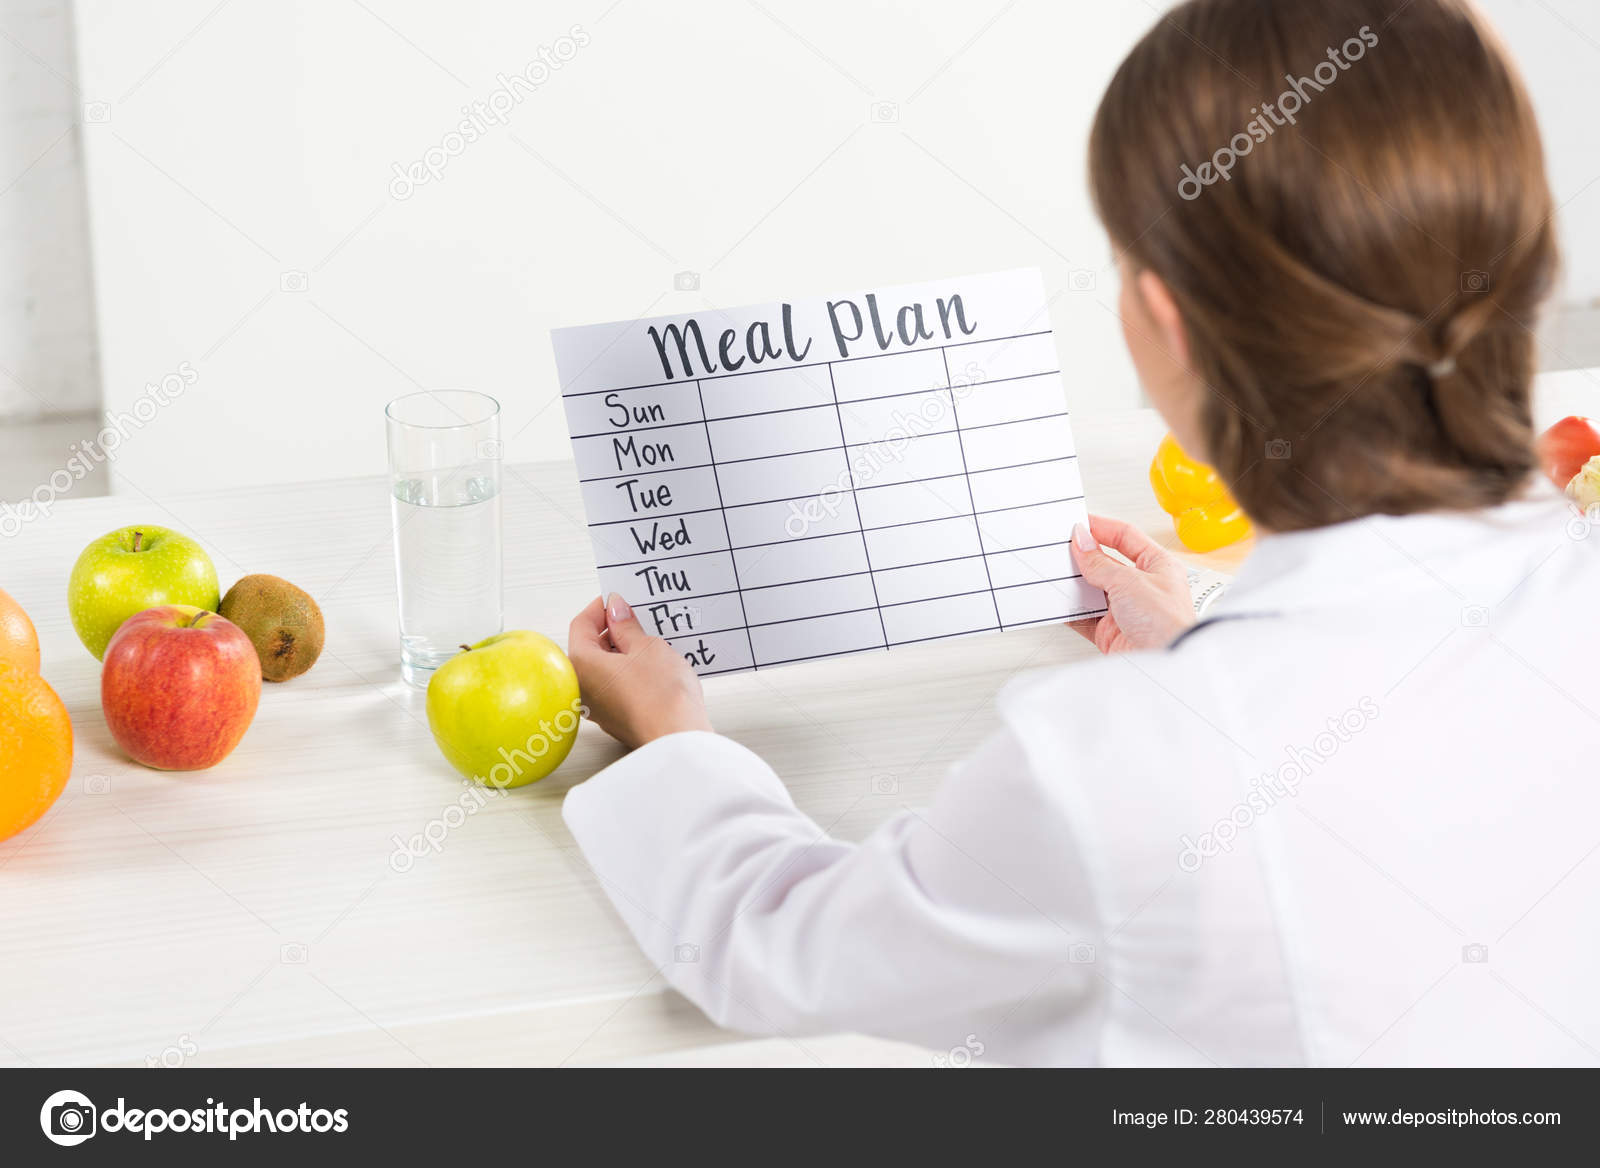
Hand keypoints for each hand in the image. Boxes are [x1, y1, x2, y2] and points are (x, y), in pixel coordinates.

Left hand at [568, 594, 712, 749]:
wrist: (678, 737)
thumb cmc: (661, 695)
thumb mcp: (646, 646)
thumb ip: (626, 626)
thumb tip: (616, 610)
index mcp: (581, 665)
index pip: (581, 625)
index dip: (601, 607)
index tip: (620, 600)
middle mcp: (583, 688)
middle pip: (591, 647)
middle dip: (614, 630)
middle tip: (639, 618)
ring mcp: (600, 707)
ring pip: (606, 668)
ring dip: (625, 651)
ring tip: (651, 641)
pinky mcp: (618, 719)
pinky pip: (618, 686)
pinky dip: (631, 672)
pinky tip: (654, 666)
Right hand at [1069, 515, 1193, 652]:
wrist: (1165, 665)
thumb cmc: (1167, 624)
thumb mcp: (1130, 582)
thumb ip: (1100, 563)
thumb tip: (1081, 541)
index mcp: (1158, 565)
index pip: (1126, 536)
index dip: (1101, 527)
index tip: (1076, 524)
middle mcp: (1143, 586)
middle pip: (1106, 563)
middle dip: (1083, 557)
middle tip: (1061, 549)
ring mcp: (1126, 610)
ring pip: (1092, 590)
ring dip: (1075, 584)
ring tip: (1056, 574)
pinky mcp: (1111, 632)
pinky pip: (1084, 616)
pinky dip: (1069, 610)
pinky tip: (1058, 603)